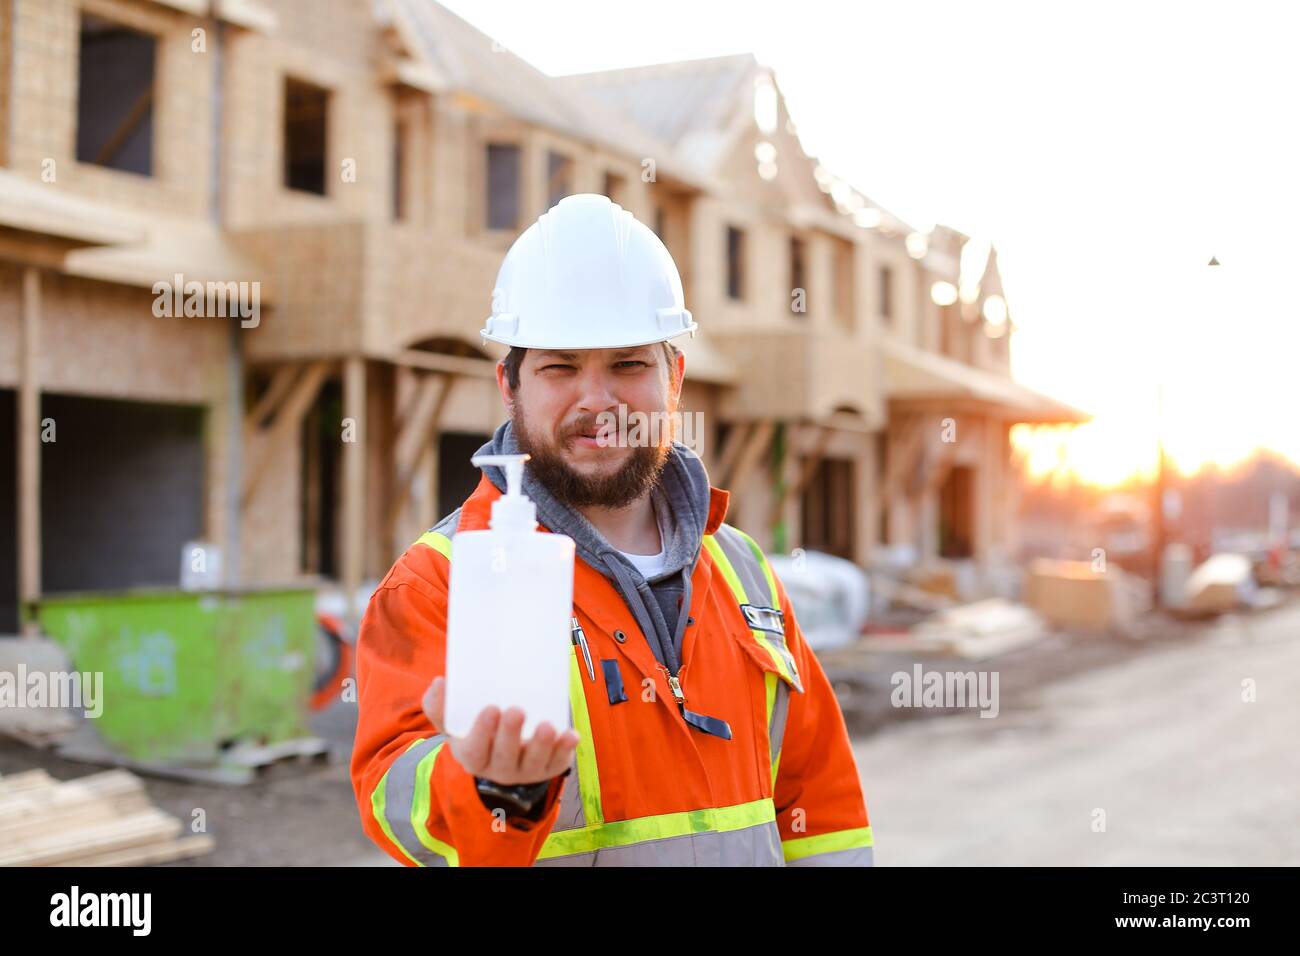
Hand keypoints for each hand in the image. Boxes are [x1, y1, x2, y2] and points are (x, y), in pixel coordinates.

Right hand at [422, 675, 579, 785]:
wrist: (499, 755)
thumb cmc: (475, 732)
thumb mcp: (454, 723)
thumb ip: (439, 706)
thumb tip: (440, 683)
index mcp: (473, 758)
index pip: (474, 751)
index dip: (482, 733)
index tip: (490, 709)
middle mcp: (499, 769)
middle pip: (505, 757)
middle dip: (511, 735)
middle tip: (516, 710)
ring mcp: (526, 771)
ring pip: (534, 763)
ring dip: (542, 745)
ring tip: (547, 726)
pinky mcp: (548, 767)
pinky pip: (557, 762)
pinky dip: (564, 749)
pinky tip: (570, 735)